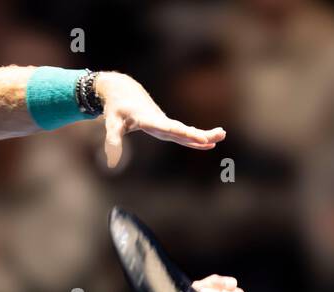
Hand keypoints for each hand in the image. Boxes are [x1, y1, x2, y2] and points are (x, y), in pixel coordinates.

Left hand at [95, 72, 225, 168]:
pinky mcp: (165, 126)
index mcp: (148, 119)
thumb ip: (113, 138)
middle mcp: (160, 121)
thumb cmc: (116, 107)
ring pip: (186, 131)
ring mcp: (164, 124)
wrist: (122, 90)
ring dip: (203, 134)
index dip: (183, 133)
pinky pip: (182, 133)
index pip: (168, 128)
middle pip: (183, 130)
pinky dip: (195, 137)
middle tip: (220, 135)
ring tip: (222, 135)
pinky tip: (208, 143)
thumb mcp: (112, 122)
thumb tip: (111, 159)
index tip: (198, 137)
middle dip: (201, 134)